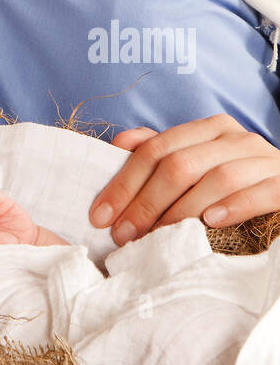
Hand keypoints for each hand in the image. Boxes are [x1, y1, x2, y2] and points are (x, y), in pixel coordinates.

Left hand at [89, 114, 279, 243]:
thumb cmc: (236, 181)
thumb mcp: (197, 161)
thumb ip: (161, 152)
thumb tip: (120, 143)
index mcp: (208, 129)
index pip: (156, 149)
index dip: (124, 182)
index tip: (101, 214)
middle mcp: (235, 138)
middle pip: (179, 165)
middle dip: (145, 202)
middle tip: (124, 234)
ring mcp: (262, 159)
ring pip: (215, 179)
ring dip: (181, 211)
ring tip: (158, 236)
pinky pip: (259, 192)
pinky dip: (233, 206)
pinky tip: (211, 222)